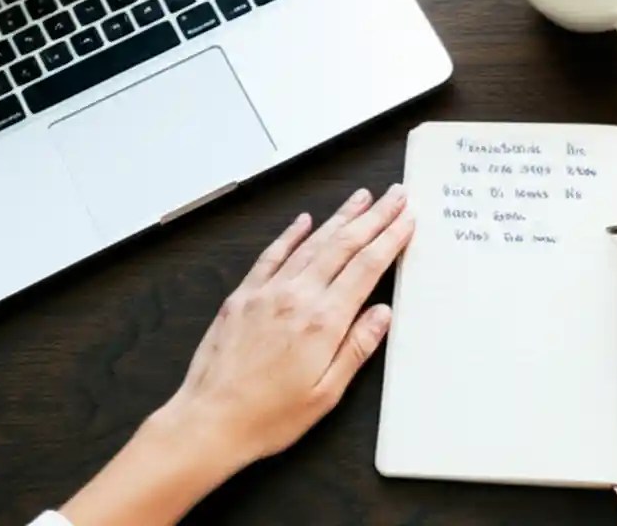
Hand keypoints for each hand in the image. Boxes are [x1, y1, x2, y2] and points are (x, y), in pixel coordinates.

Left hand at [158, 185, 413, 469]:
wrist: (209, 421)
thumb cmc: (268, 416)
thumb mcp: (326, 393)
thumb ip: (356, 348)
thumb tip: (383, 313)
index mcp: (322, 321)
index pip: (366, 267)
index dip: (390, 239)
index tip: (408, 218)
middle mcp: (296, 297)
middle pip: (343, 245)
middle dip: (373, 217)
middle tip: (395, 195)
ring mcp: (267, 292)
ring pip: (311, 243)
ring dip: (339, 217)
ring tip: (361, 197)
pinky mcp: (242, 296)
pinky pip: (271, 255)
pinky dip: (291, 235)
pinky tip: (305, 221)